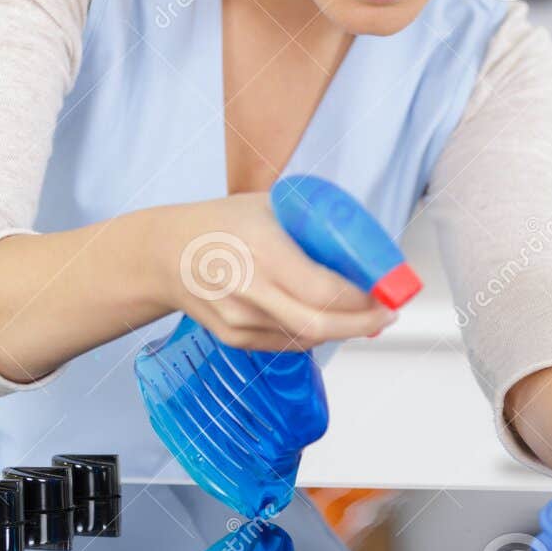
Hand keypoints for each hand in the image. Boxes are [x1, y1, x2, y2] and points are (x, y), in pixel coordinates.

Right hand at [146, 192, 395, 352]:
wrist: (165, 254)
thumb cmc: (220, 223)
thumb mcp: (270, 206)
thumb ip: (313, 224)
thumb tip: (365, 243)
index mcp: (262, 250)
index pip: (325, 290)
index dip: (364, 299)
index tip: (386, 292)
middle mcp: (249, 289)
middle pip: (320, 325)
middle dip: (363, 324)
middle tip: (385, 314)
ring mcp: (239, 319)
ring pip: (306, 338)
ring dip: (342, 330)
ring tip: (362, 315)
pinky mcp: (234, 338)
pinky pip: (286, 344)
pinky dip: (314, 335)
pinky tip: (328, 321)